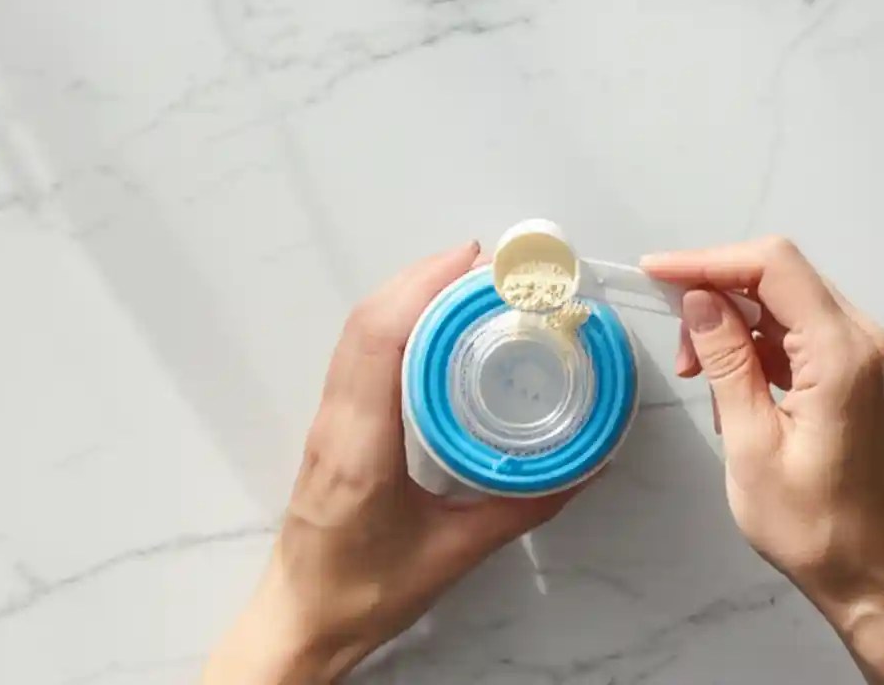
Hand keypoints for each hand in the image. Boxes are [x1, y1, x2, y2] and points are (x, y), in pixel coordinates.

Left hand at [203, 242, 580, 684]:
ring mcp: (328, 422)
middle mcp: (337, 423)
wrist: (300, 621)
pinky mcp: (332, 426)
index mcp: (361, 450)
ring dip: (408, 295)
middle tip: (490, 267)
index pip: (382, 342)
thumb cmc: (364, 593)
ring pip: (358, 334)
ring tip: (469, 285)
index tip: (475, 263)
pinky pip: (359, 355)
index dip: (424, 288)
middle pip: (368, 322)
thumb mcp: (454, 555)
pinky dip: (396, 323)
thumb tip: (583, 468)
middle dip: (425, 278)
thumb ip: (520, 508)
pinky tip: (435, 328)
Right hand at [643, 237, 883, 683]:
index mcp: (842, 353)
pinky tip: (732, 390)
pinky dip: (758, 348)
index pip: (773, 267)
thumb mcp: (752, 443)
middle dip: (717, 293)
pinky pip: (799, 335)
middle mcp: (862, 340)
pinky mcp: (857, 374)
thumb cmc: (813, 526)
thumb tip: (700, 300)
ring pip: (786, 304)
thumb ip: (727, 362)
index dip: (708, 260)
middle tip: (677, 343)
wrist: (875, 574)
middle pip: (781, 276)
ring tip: (699, 377)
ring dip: (734, 325)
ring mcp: (865, 356)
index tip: (657, 275)